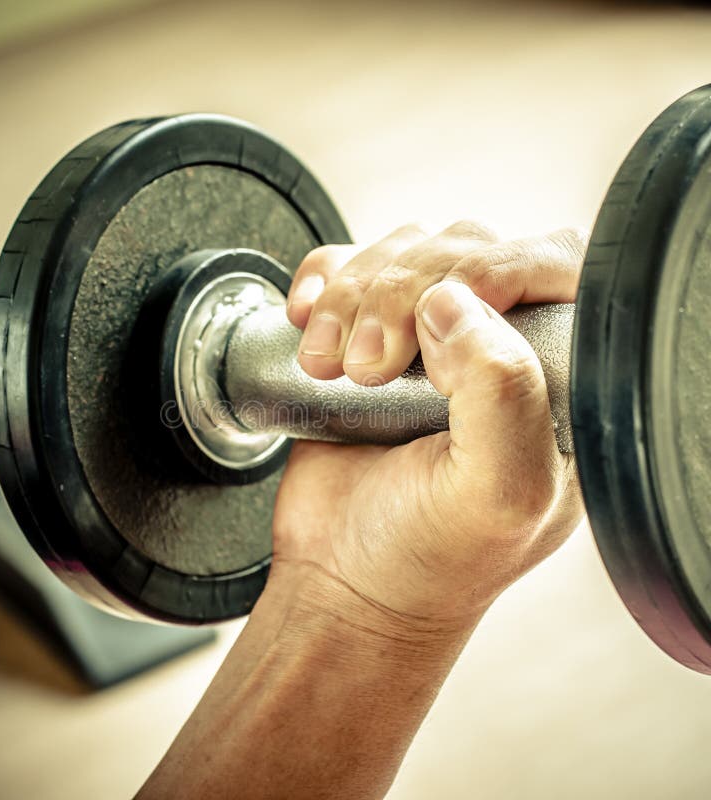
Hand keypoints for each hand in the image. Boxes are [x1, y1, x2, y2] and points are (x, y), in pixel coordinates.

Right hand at [272, 222, 586, 629]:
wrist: (343, 583)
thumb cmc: (427, 560)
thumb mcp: (494, 497)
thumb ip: (502, 397)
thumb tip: (454, 304)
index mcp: (559, 386)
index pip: (555, 269)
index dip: (495, 268)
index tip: (433, 316)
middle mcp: (501, 354)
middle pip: (467, 247)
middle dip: (402, 294)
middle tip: (370, 366)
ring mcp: (431, 341)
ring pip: (403, 250)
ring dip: (353, 297)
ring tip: (332, 367)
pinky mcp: (369, 338)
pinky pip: (349, 267)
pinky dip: (321, 283)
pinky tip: (310, 324)